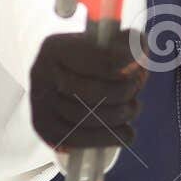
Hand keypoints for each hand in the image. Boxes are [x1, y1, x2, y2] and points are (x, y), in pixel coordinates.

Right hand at [29, 31, 146, 149]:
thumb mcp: (107, 44)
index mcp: (56, 47)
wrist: (62, 81)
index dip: (122, 62)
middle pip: (90, 91)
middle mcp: (41, 74)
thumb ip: (126, 41)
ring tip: (133, 107)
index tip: (140, 65)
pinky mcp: (44, 128)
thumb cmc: (92, 59)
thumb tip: (139, 46)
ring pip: (84, 117)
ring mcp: (39, 103)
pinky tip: (127, 133)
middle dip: (122, 91)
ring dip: (118, 115)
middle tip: (136, 87)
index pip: (95, 57)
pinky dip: (108, 137)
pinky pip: (77, 139)